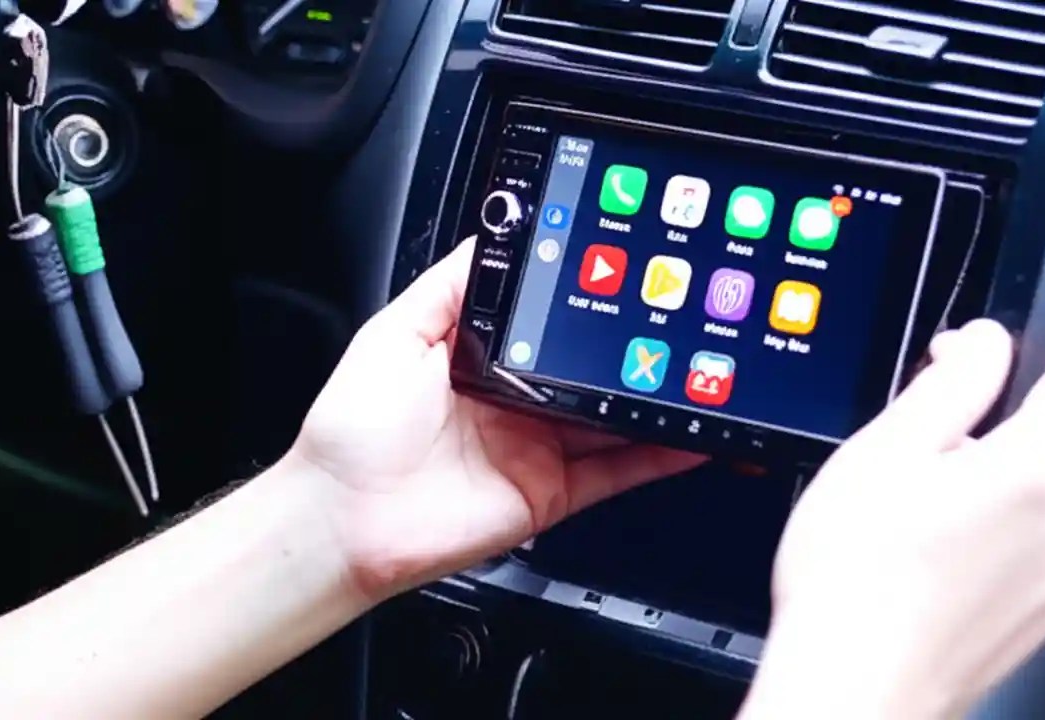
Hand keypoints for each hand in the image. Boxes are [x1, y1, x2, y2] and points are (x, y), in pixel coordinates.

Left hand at [290, 239, 703, 601]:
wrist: (344, 519)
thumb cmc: (354, 429)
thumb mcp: (396, 332)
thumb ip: (454, 287)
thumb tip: (498, 232)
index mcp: (485, 359)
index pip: (552, 323)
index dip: (589, 301)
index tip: (630, 275)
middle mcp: (518, 402)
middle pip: (591, 369)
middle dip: (634, 348)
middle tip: (679, 320)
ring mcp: (538, 448)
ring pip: (615, 418)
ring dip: (657, 398)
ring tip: (700, 373)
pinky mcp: (551, 493)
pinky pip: (617, 472)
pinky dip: (659, 455)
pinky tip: (691, 432)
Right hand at [741, 313, 1044, 718]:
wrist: (850, 687)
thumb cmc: (854, 575)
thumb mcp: (888, 449)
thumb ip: (951, 383)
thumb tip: (986, 342)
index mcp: (1027, 474)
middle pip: (1036, 451)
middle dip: (986, 430)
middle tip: (911, 438)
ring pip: (1021, 508)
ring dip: (977, 491)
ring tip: (897, 519)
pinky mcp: (1027, 624)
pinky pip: (1014, 557)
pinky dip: (978, 542)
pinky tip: (918, 561)